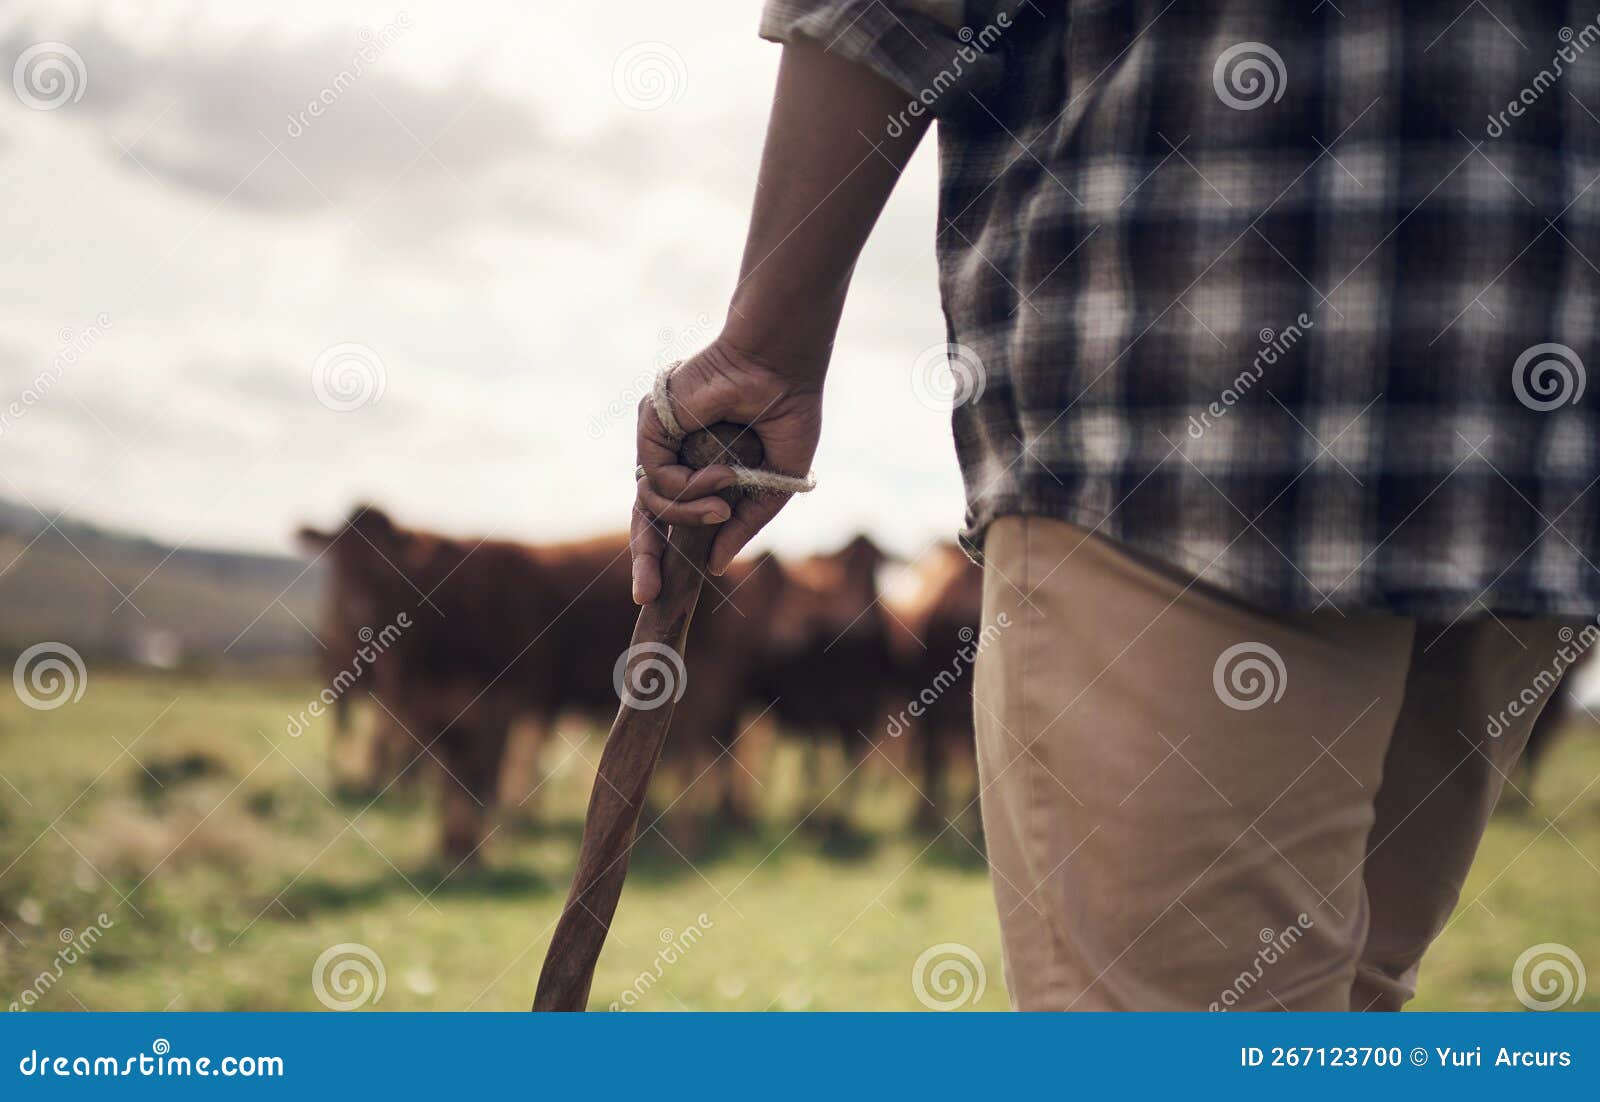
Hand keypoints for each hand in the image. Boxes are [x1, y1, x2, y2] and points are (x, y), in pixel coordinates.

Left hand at [630, 337, 822, 603]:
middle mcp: (674, 456)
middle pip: (645, 517)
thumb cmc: (786, 413)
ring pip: (651, 504)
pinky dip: (689, 488)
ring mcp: (660, 440)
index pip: (671, 516)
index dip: (664, 553)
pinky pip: (656, 479)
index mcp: (699, 468)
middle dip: (645, 559)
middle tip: (646, 596)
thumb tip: (716, 567)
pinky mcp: (650, 423)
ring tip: (724, 503)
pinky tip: (722, 475)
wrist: (780, 366)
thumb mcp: (774, 485)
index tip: (660, 592)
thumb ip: (745, 524)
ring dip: (690, 514)